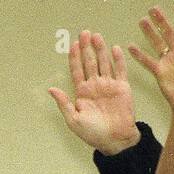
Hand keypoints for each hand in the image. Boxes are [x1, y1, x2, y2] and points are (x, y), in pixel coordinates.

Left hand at [48, 30, 140, 154]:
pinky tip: (114, 48)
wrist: (115, 140)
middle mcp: (95, 86)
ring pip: (103, 63)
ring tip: (96, 36)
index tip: (72, 45)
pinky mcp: (122, 87)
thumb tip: (51, 89)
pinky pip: (120, 70)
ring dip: (100, 49)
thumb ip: (63, 103)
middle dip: (86, 48)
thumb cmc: (93, 134)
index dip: (74, 58)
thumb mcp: (73, 120)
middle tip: (84, 33)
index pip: (77, 70)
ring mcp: (108, 85)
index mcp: (82, 93)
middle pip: (89, 62)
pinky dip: (118, 59)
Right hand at [127, 4, 173, 116]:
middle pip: (169, 32)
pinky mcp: (160, 73)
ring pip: (158, 43)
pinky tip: (131, 47)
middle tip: (154, 9)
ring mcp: (169, 63)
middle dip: (162, 21)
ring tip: (143, 21)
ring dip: (150, 32)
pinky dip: (139, 55)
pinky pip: (148, 62)